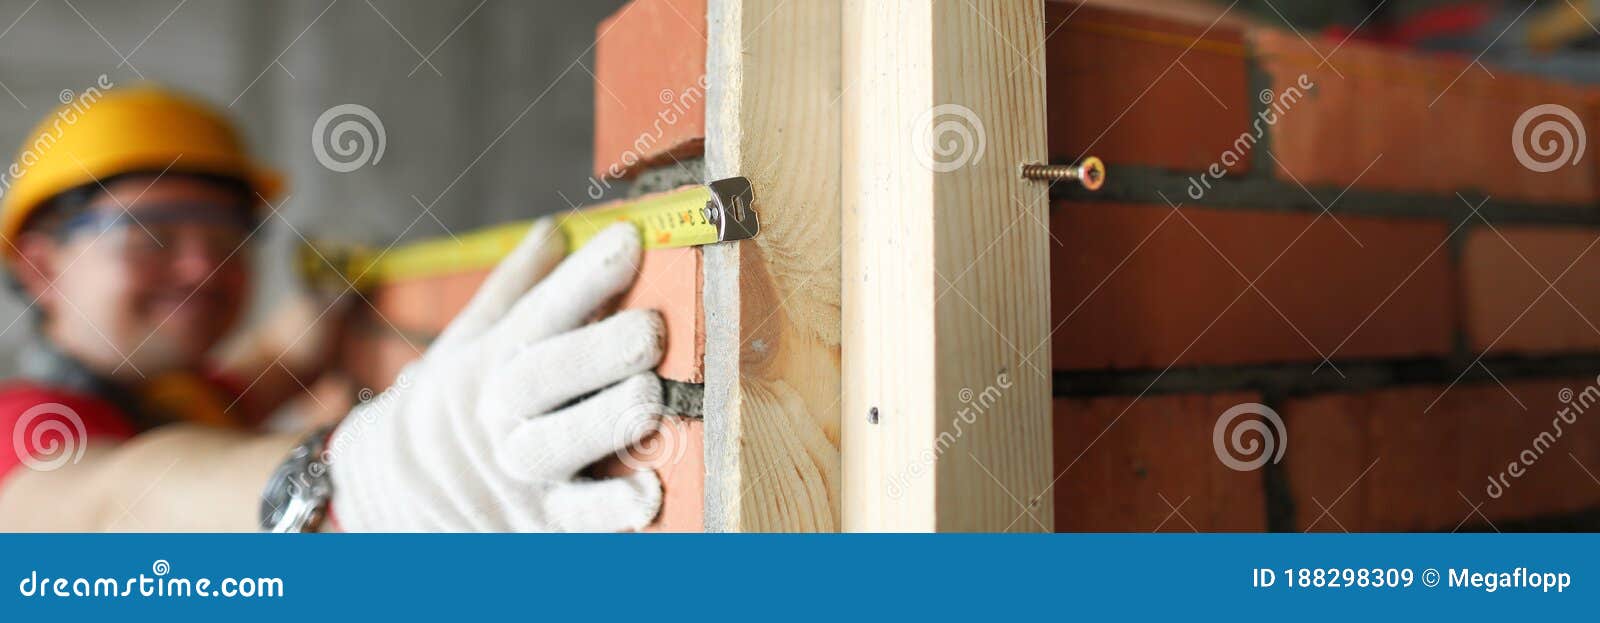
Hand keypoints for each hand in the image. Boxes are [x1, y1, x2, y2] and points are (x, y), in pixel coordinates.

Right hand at [326, 221, 666, 530]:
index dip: (584, 277)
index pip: (539, 312)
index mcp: (488, 361)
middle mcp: (499, 416)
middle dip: (598, 351)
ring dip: (606, 422)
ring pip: (557, 447)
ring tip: (651, 398)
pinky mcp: (537, 525)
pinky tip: (648, 495)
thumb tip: (558, 228)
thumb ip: (516, 289)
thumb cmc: (448, 404)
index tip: (629, 240)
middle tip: (652, 329)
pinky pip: (574, 520)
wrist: (387, 495)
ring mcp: (517, 473)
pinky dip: (609, 512)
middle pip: (544, 379)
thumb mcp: (466, 343)